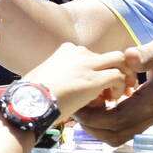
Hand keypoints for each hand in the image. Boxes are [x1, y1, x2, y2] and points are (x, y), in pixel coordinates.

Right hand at [21, 42, 135, 118]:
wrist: (29, 102)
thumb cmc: (31, 95)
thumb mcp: (44, 76)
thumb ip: (57, 75)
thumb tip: (56, 86)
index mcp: (67, 50)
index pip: (92, 54)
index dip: (99, 68)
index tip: (98, 84)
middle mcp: (79, 52)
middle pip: (109, 54)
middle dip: (118, 68)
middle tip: (118, 86)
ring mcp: (88, 65)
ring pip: (120, 60)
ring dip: (123, 75)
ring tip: (119, 92)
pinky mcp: (94, 79)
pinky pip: (118, 77)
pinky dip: (119, 88)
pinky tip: (111, 100)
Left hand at [73, 29, 152, 144]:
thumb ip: (150, 53)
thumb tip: (128, 57)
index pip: (116, 119)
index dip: (93, 116)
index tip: (77, 104)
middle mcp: (151, 115)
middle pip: (113, 135)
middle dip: (90, 126)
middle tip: (75, 105)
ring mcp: (151, 118)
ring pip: (118, 136)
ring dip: (98, 127)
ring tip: (87, 105)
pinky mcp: (150, 116)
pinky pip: (124, 128)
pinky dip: (108, 122)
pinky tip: (103, 100)